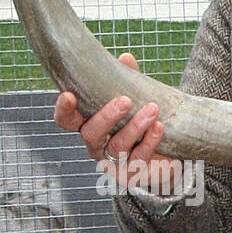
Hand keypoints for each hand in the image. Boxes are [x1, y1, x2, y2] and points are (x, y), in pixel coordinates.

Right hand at [54, 53, 182, 192]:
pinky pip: (140, 158)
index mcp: (89, 126)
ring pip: (118, 145)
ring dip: (135, 126)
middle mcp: (96, 146)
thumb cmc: (143, 123)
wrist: (167, 154)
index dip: (64, 110)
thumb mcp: (135, 100)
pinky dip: (150, 141)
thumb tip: (126, 58)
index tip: (69, 94)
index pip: (66, 121)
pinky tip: (159, 128)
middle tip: (125, 100)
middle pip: (91, 133)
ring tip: (152, 110)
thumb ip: (128, 82)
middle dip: (106, 116)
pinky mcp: (132, 175)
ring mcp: (113, 163)